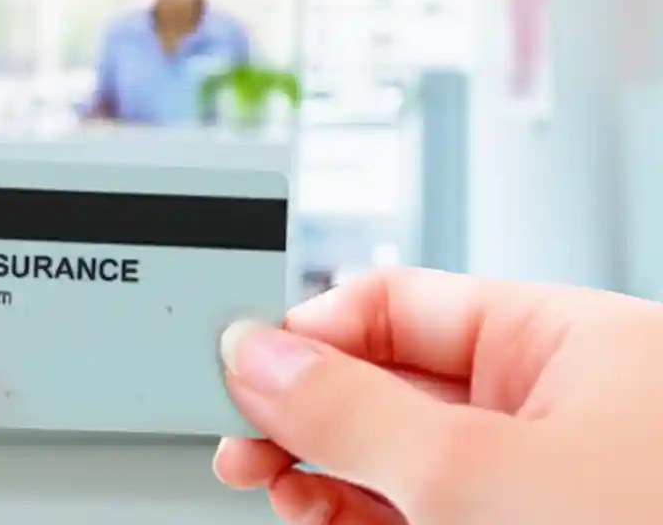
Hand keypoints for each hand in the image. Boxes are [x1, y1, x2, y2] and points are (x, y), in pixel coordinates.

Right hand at [213, 268, 662, 523]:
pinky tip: (311, 512)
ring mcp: (538, 481)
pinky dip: (354, 511)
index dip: (310, 328)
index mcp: (569, 342)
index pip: (401, 302)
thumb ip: (351, 408)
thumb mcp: (474, 473)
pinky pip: (414, 507)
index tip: (238, 365)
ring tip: (261, 477)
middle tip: (237, 432)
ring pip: (395, 450)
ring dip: (319, 464)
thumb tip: (258, 355)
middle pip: (389, 376)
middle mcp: (554, 403)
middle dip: (305, 405)